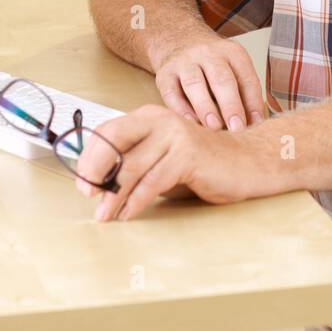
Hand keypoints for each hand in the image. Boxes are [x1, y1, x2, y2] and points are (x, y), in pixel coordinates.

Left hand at [75, 104, 276, 221]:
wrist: (248, 162)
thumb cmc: (205, 163)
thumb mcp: (163, 157)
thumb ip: (138, 162)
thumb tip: (101, 183)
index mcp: (150, 117)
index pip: (108, 131)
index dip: (90, 157)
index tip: (83, 182)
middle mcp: (160, 120)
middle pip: (113, 141)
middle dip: (95, 170)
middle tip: (88, 194)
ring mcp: (175, 135)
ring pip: (131, 166)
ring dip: (113, 194)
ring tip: (104, 214)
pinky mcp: (188, 155)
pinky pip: (153, 181)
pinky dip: (136, 201)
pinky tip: (129, 213)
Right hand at [152, 31, 265, 131]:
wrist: (177, 39)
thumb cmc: (211, 62)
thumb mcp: (232, 67)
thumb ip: (243, 92)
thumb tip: (254, 122)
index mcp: (231, 52)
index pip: (246, 77)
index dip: (252, 101)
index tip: (256, 123)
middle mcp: (208, 54)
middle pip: (221, 79)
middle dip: (231, 105)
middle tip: (237, 127)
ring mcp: (184, 62)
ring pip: (194, 84)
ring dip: (205, 107)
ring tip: (214, 127)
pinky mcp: (164, 74)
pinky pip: (171, 92)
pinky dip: (181, 109)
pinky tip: (190, 122)